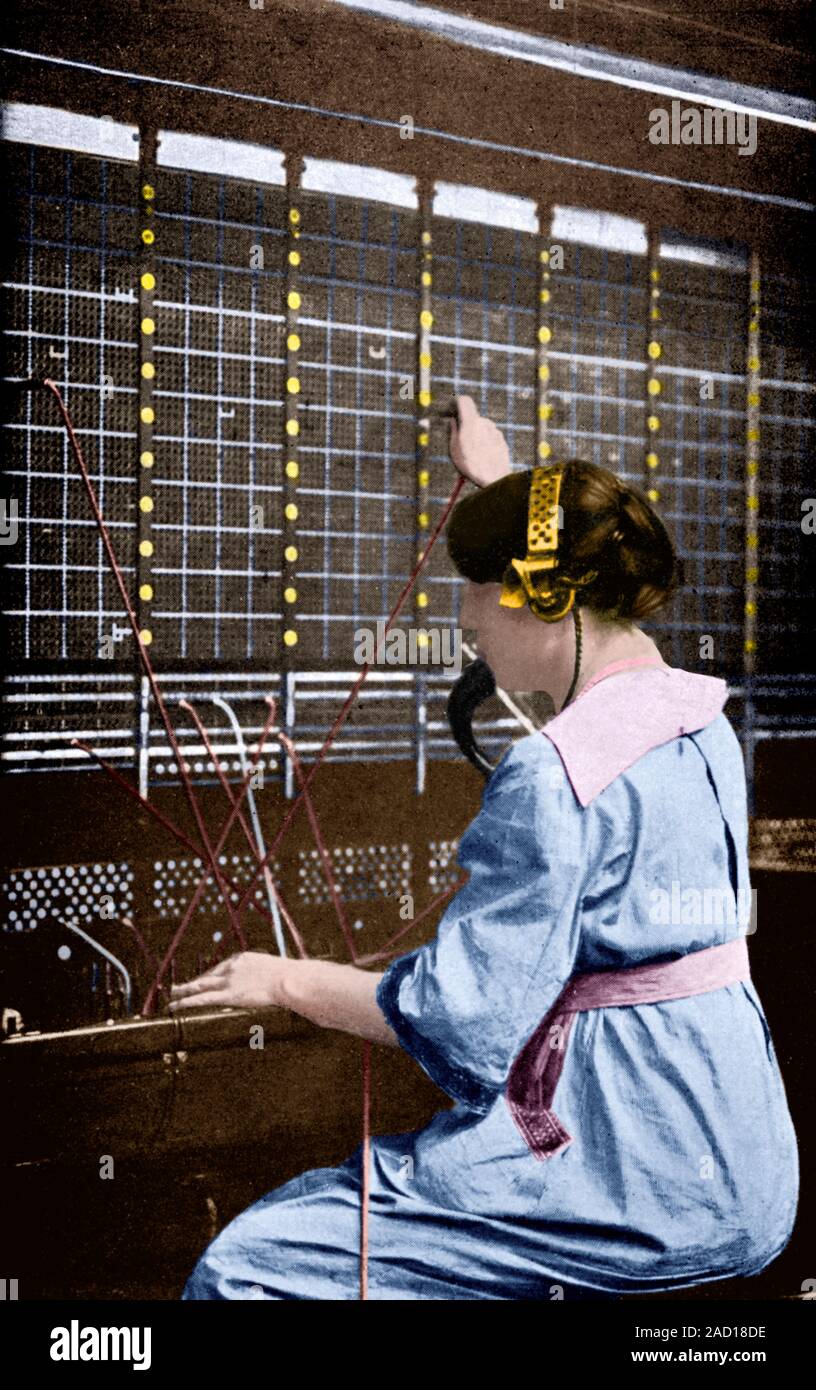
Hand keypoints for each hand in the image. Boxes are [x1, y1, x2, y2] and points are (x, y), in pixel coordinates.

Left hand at [169, 951, 287, 1012]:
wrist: (289, 979)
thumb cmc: (290, 976)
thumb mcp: (276, 970)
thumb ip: (266, 975)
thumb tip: (273, 981)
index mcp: (242, 958)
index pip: (221, 968)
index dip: (210, 976)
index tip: (202, 981)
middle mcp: (232, 967)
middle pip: (208, 976)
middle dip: (193, 982)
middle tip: (178, 986)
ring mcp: (229, 981)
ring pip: (200, 986)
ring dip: (185, 991)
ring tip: (172, 996)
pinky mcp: (228, 995)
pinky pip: (203, 999)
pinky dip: (187, 1002)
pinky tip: (176, 1005)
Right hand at [449, 395, 511, 487]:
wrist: (494, 478)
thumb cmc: (471, 464)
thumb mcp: (454, 448)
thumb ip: (453, 430)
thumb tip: (453, 420)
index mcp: (471, 421)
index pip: (464, 401)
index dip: (457, 402)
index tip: (452, 409)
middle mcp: (484, 422)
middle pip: (473, 417)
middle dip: (466, 424)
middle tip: (461, 440)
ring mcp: (494, 430)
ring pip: (482, 427)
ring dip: (476, 435)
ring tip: (473, 453)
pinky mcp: (501, 438)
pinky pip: (490, 436)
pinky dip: (485, 441)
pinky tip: (483, 456)